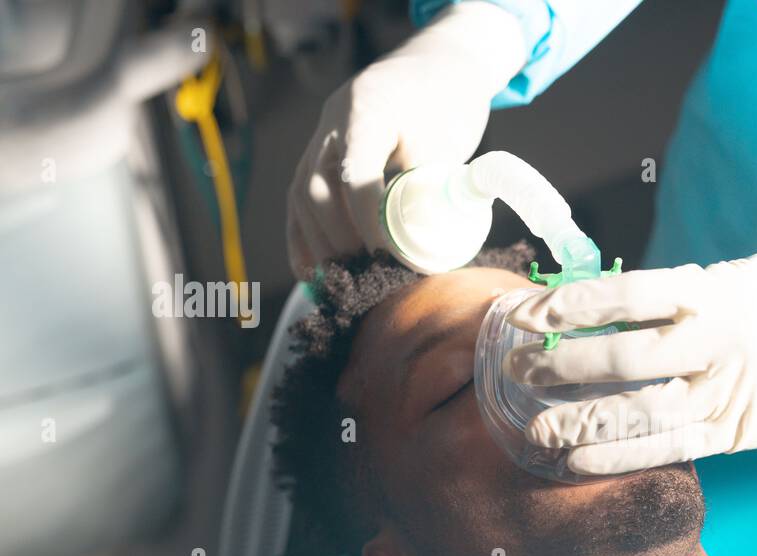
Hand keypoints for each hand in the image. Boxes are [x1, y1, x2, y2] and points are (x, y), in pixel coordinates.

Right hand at [285, 2, 524, 276]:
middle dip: (337, 239)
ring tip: (341, 280)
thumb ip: (428, 189)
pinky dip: (304, 235)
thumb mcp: (447, 143)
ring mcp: (321, 134)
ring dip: (318, 242)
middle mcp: (333, 120)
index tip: (388, 258)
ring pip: (301, 193)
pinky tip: (311, 271)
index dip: (368, 223)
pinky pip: (300, 196)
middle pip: (315, 187)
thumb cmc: (449, 104)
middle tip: (365, 274)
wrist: (438, 68)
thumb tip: (417, 251)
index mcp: (366, 109)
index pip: (355, 175)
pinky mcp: (320, 151)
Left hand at [503, 244, 756, 474]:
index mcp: (716, 291)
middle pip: (626, 358)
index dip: (573, 306)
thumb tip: (608, 305)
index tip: (529, 312)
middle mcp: (719, 342)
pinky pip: (671, 449)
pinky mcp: (740, 433)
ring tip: (534, 426)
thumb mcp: (741, 275)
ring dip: (582, 421)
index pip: (628, 295)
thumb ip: (681, 293)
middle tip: (518, 370)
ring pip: (643, 412)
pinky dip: (621, 457)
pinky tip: (578, 461)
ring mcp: (730, 392)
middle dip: (564, 366)